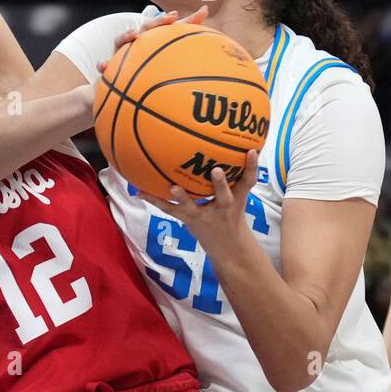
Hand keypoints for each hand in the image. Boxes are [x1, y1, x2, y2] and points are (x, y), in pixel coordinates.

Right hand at [94, 5, 209, 78]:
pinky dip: (102, 64)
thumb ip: (186, 35)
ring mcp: (120, 52)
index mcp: (150, 39)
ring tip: (134, 34)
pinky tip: (103, 66)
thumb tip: (205, 10)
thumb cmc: (145, 67)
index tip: (176, 15)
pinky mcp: (109, 66)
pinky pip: (104, 65)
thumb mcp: (166, 54)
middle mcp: (135, 42)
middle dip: (154, 23)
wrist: (120, 89)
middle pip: (143, 28)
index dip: (167, 20)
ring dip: (126, 36)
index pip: (160, 26)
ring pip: (120, 41)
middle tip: (168, 20)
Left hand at [137, 149, 259, 248]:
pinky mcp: (188, 220)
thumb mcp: (240, 196)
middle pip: (224, 196)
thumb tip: (236, 142)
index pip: (248, 182)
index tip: (251, 152)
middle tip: (216, 170)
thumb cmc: (232, 215)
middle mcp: (222, 207)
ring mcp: (204, 216)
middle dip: (221, 184)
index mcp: (237, 198)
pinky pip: (169, 209)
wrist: (228, 248)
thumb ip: (238, 173)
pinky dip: (154, 199)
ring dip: (183, 197)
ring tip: (173, 187)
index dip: (251, 167)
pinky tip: (138, 191)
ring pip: (193, 207)